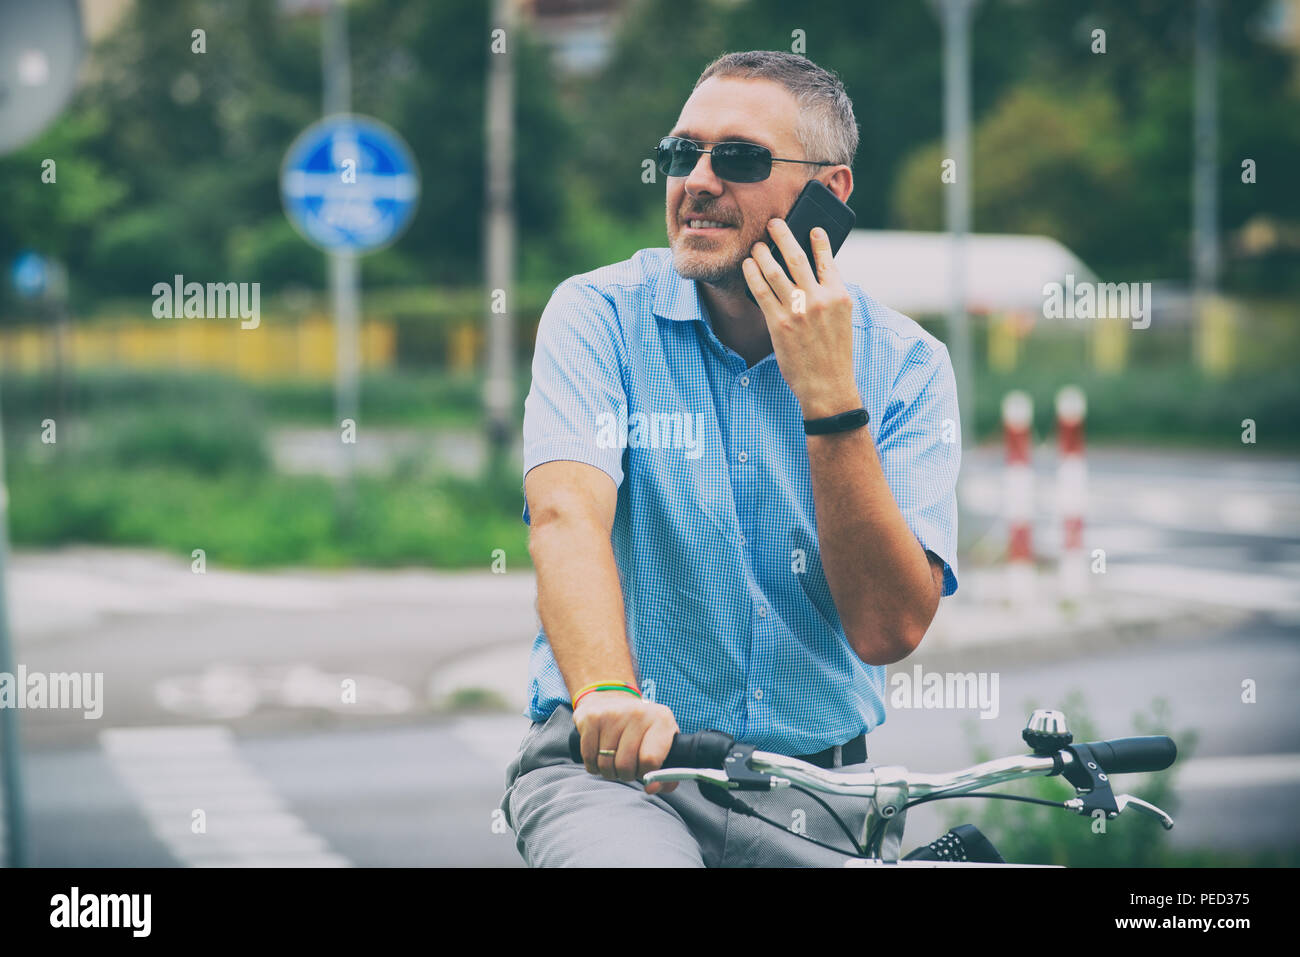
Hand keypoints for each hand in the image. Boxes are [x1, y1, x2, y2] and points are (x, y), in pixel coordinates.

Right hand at [573, 692, 680, 794]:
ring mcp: (613, 714)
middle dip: (625, 774)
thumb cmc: (642, 732)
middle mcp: (638, 713)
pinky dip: (593, 765)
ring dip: (609, 771)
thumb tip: (651, 788)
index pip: (650, 760)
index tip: (644, 770)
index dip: (646, 774)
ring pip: (605, 765)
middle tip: (628, 765)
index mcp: (661, 720)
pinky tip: (600, 754)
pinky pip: (589, 758)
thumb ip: (666, 776)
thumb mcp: (663, 747)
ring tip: (614, 759)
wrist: (612, 700)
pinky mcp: (591, 718)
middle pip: (625, 766)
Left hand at [742, 219, 859, 418]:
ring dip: (762, 253)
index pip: (827, 259)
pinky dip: (753, 275)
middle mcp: (819, 299)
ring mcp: (798, 310)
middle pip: (797, 257)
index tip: (811, 228)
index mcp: (839, 295)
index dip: (818, 240)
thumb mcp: (842, 319)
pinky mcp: (779, 323)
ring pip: (775, 271)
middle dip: (783, 235)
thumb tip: (813, 273)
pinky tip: (748, 266)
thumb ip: (830, 295)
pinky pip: (761, 291)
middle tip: (774, 222)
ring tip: (756, 245)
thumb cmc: (834, 353)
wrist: (828, 385)